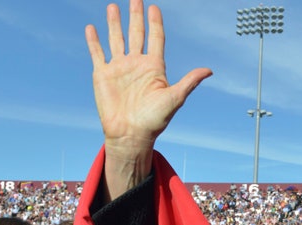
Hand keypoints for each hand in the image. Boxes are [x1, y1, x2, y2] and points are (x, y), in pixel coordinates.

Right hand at [86, 0, 212, 197]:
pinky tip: (92, 27)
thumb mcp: (175, 98)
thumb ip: (189, 82)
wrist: (131, 134)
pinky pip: (98, 53)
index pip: (155, 38)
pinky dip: (94, 41)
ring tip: (113, 6)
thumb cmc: (154, 120)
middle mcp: (136, 64)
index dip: (155, 23)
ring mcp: (119, 68)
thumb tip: (209, 70)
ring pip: (116, 39)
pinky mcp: (103, 75)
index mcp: (154, 67)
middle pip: (136, 34)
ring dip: (114, 23)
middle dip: (136, 16)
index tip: (154, 7)